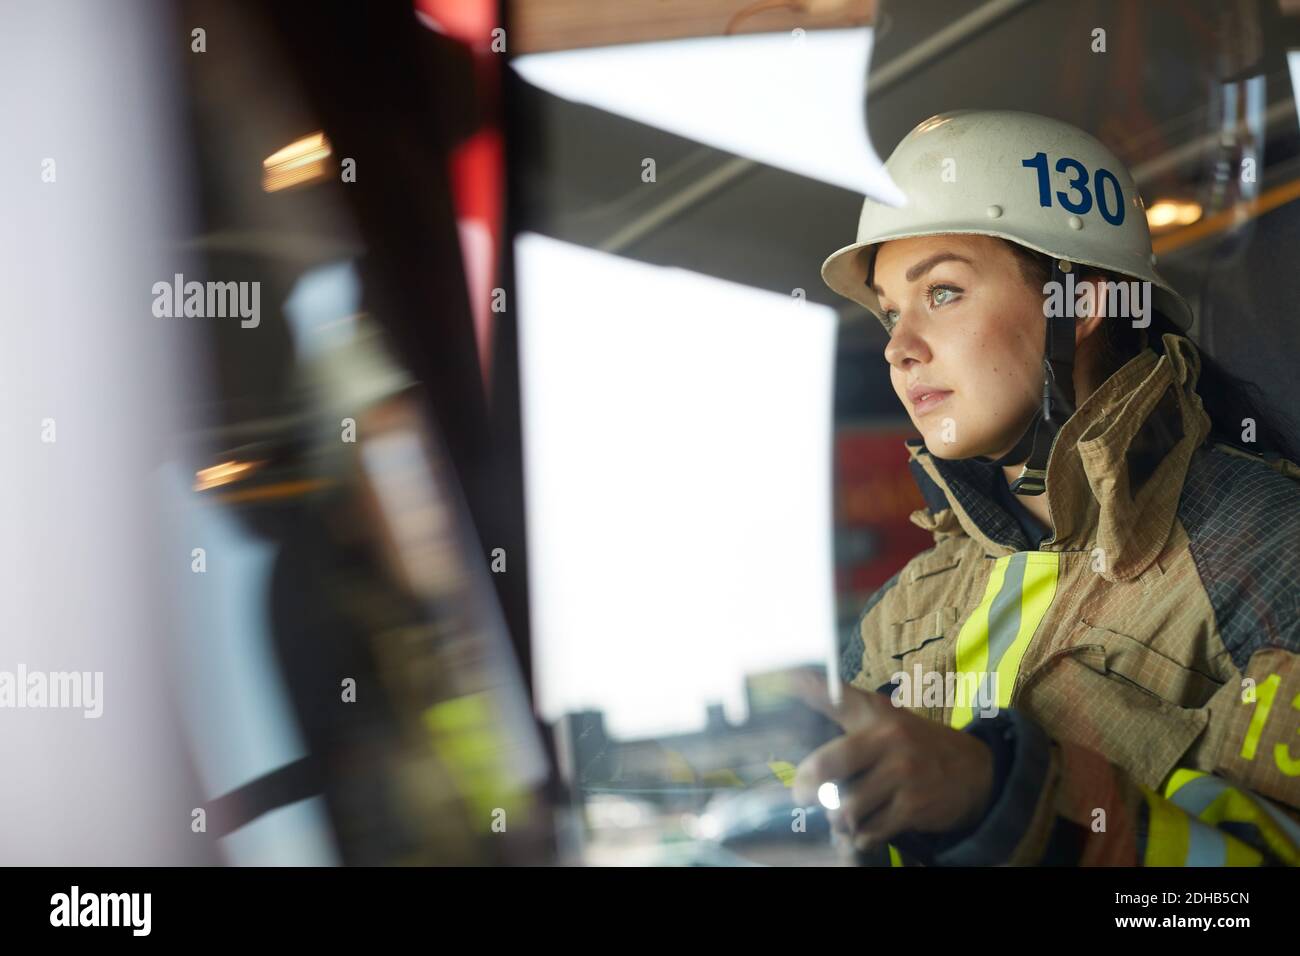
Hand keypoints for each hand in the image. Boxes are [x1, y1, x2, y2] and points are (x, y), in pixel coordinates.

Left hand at [791, 671, 993, 853]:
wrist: (976, 771)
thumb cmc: (915, 741)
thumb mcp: (881, 715)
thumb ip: (838, 701)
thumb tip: (794, 677)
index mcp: (876, 717)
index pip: (834, 701)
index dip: (804, 690)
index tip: (779, 684)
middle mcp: (889, 742)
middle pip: (827, 767)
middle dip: (806, 789)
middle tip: (803, 796)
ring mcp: (902, 776)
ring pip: (846, 805)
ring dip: (837, 818)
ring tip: (839, 816)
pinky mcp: (914, 807)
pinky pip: (871, 830)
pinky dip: (861, 835)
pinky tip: (863, 829)